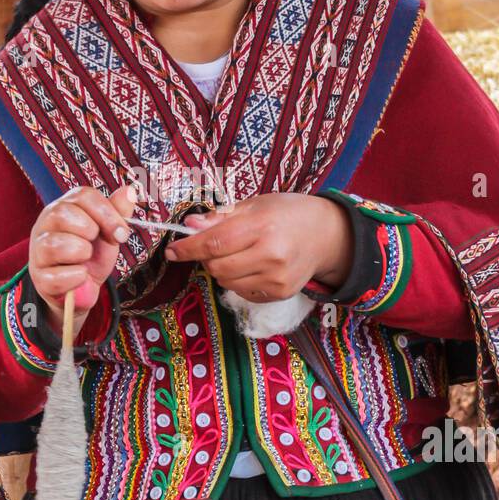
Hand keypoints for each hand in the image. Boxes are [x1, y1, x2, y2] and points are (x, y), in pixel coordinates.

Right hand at [28, 184, 135, 332]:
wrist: (82, 288)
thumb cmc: (92, 255)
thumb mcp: (108, 232)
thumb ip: (117, 212)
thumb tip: (130, 191)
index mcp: (64, 207)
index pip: (83, 195)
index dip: (106, 213)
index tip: (120, 233)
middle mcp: (46, 224)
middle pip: (62, 213)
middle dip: (89, 230)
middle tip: (95, 244)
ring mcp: (38, 250)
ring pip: (55, 244)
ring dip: (81, 253)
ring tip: (85, 259)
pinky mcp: (39, 277)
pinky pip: (56, 276)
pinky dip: (76, 278)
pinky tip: (80, 277)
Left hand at [164, 192, 353, 300]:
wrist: (326, 235)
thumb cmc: (288, 214)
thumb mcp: (255, 205)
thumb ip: (220, 218)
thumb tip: (189, 227)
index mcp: (262, 226)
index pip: (213, 243)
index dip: (187, 248)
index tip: (172, 250)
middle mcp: (270, 254)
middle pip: (216, 267)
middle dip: (207, 258)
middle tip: (214, 246)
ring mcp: (276, 277)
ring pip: (227, 282)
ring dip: (222, 270)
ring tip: (239, 254)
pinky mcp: (280, 293)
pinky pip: (243, 292)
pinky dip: (238, 280)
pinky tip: (253, 266)